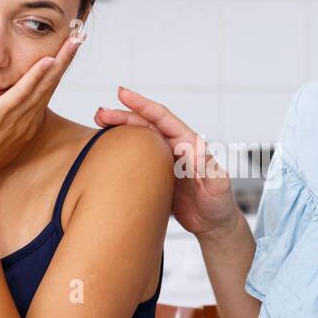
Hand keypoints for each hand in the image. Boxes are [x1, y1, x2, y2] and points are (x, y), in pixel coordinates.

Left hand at [0, 32, 84, 186]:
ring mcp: (17, 117)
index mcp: (28, 125)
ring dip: (60, 61)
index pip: (45, 92)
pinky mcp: (2, 114)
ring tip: (73, 42)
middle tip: (79, 39)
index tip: (65, 54)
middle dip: (66, 60)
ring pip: (45, 84)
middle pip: (52, 84)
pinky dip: (37, 75)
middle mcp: (28, 120)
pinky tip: (48, 60)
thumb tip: (1, 115)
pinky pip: (24, 91)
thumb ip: (2, 124)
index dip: (57, 72)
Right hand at [94, 87, 239, 237]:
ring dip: (119, 128)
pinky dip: (121, 149)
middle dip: (123, 115)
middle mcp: (175, 147)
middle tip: (100, 112)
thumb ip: (209, 168)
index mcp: (189, 144)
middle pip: (146, 124)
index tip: (122, 94)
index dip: (143, 105)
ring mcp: (164, 159)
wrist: (213, 224)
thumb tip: (199, 148)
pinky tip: (106, 147)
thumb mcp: (219, 186)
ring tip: (97, 121)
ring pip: (138, 138)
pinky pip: (136, 156)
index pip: (163, 118)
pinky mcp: (156, 174)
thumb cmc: (220, 204)